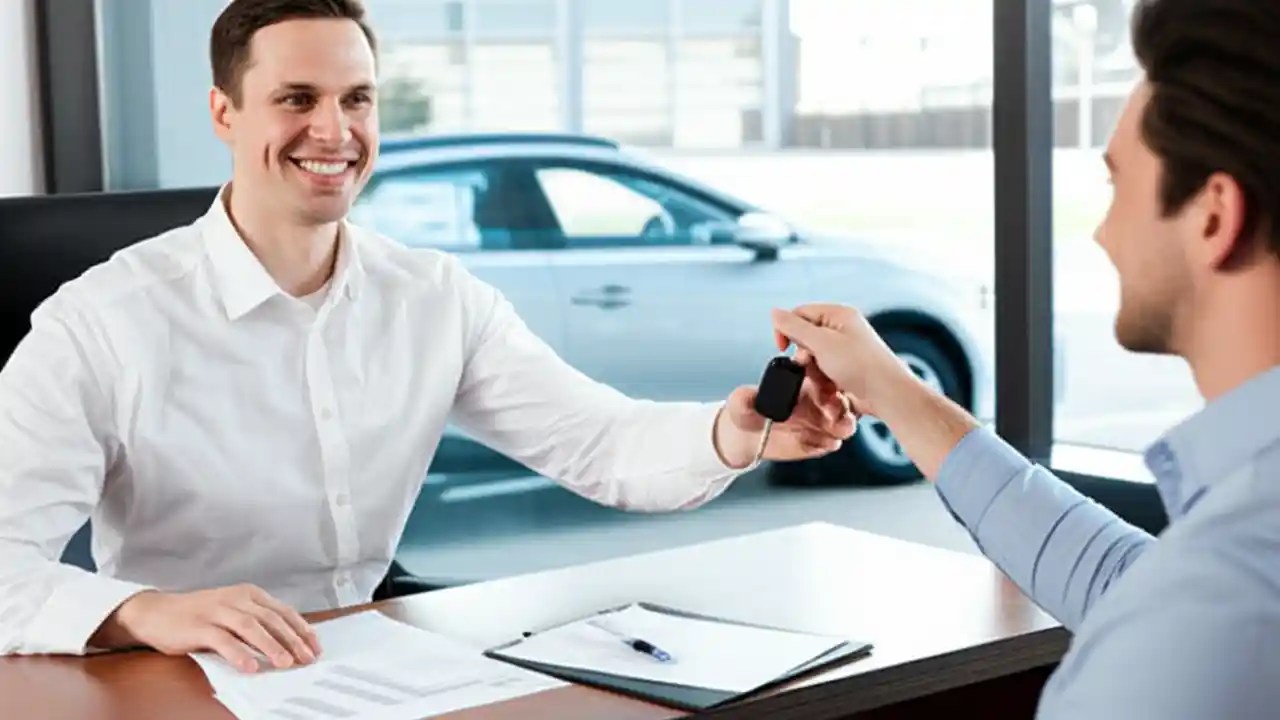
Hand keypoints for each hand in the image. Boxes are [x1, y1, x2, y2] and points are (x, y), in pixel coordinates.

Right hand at [91, 585, 321, 672]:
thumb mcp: (233, 614)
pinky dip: (239, 653)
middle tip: (306, 659)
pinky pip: (222, 640)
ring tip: (285, 663)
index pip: (283, 612)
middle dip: (292, 640)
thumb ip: (257, 625)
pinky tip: (250, 667)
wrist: (157, 612)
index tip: (315, 647)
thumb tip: (288, 646)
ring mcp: (217, 610)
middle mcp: (236, 598)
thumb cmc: (200, 616)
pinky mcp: (198, 625)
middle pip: (271, 619)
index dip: (301, 629)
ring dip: (270, 646)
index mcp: (249, 594)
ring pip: (250, 626)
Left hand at [714, 374, 856, 468]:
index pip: (822, 374)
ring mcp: (820, 422)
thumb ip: (745, 397)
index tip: (825, 385)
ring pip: (843, 420)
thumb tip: (749, 394)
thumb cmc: (746, 410)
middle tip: (836, 410)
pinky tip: (825, 443)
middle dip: (843, 402)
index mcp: (803, 382)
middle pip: (841, 397)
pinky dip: (832, 442)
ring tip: (837, 428)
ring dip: (845, 423)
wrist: (745, 438)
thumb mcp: (741, 401)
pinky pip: (832, 442)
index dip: (827, 378)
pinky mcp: (818, 442)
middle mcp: (816, 400)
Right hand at [769, 304, 913, 417]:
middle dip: (804, 360)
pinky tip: (834, 394)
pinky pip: (824, 376)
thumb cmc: (861, 366)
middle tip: (813, 367)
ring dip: (814, 377)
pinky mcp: (847, 371)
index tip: (783, 348)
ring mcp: (845, 352)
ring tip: (827, 386)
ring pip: (813, 362)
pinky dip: (825, 386)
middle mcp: (842, 330)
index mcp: (838, 315)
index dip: (787, 330)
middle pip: (805, 341)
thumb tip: (774, 312)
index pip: (800, 314)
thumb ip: (794, 327)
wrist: (888, 395)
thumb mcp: (821, 343)